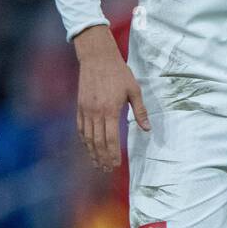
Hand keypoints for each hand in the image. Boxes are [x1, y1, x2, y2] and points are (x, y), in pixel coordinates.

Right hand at [74, 25, 149, 170]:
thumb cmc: (118, 73)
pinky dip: (83, 140)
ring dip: (92, 152)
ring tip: (97, 163)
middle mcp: (96, 113)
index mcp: (110, 110)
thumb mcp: (134, 90)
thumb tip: (147, 129)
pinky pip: (80, 127)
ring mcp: (85, 110)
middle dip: (102, 158)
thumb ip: (140, 111)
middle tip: (106, 169)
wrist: (97, 58)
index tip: (116, 165)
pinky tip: (87, 147)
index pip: (110, 139)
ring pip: (87, 137)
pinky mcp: (79, 106)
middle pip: (97, 142)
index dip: (112, 154)